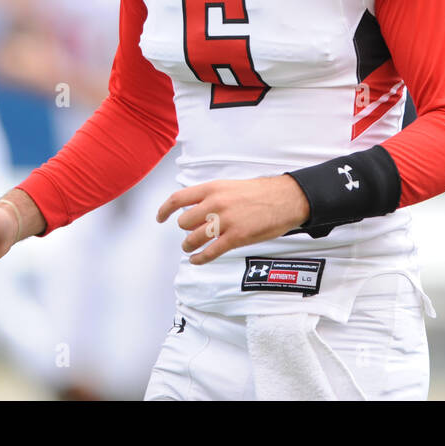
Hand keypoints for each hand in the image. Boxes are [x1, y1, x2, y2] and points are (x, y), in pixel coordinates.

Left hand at [156, 175, 309, 264]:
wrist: (285, 199)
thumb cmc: (261, 192)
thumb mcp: (230, 185)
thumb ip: (211, 195)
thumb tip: (195, 207)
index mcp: (212, 188)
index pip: (178, 199)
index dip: (164, 210)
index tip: (159, 218)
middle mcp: (215, 204)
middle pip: (184, 222)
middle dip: (185, 230)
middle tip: (189, 233)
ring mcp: (224, 222)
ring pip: (193, 239)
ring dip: (189, 245)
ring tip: (190, 248)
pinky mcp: (235, 238)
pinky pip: (210, 252)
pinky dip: (200, 259)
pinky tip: (197, 260)